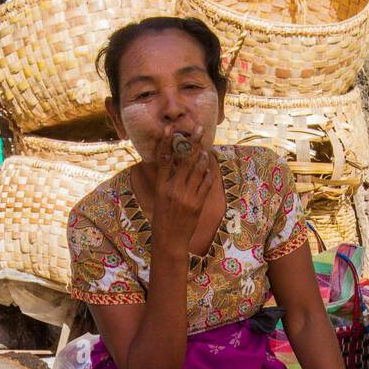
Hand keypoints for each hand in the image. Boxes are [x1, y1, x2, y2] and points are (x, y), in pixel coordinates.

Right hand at [152, 122, 212, 250]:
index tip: (170, 129)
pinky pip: (206, 184)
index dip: (166, 142)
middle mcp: (174, 189)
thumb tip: (173, 163)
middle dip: (192, 141)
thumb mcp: (159, 198)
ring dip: (202, 156)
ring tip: (204, 149)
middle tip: (199, 128)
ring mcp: (187, 196)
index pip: (163, 159)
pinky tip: (209, 168)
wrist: (170, 240)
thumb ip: (166, 181)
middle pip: (185, 159)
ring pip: (198, 169)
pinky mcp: (198, 204)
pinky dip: (208, 174)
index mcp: (161, 187)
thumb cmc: (162, 219)